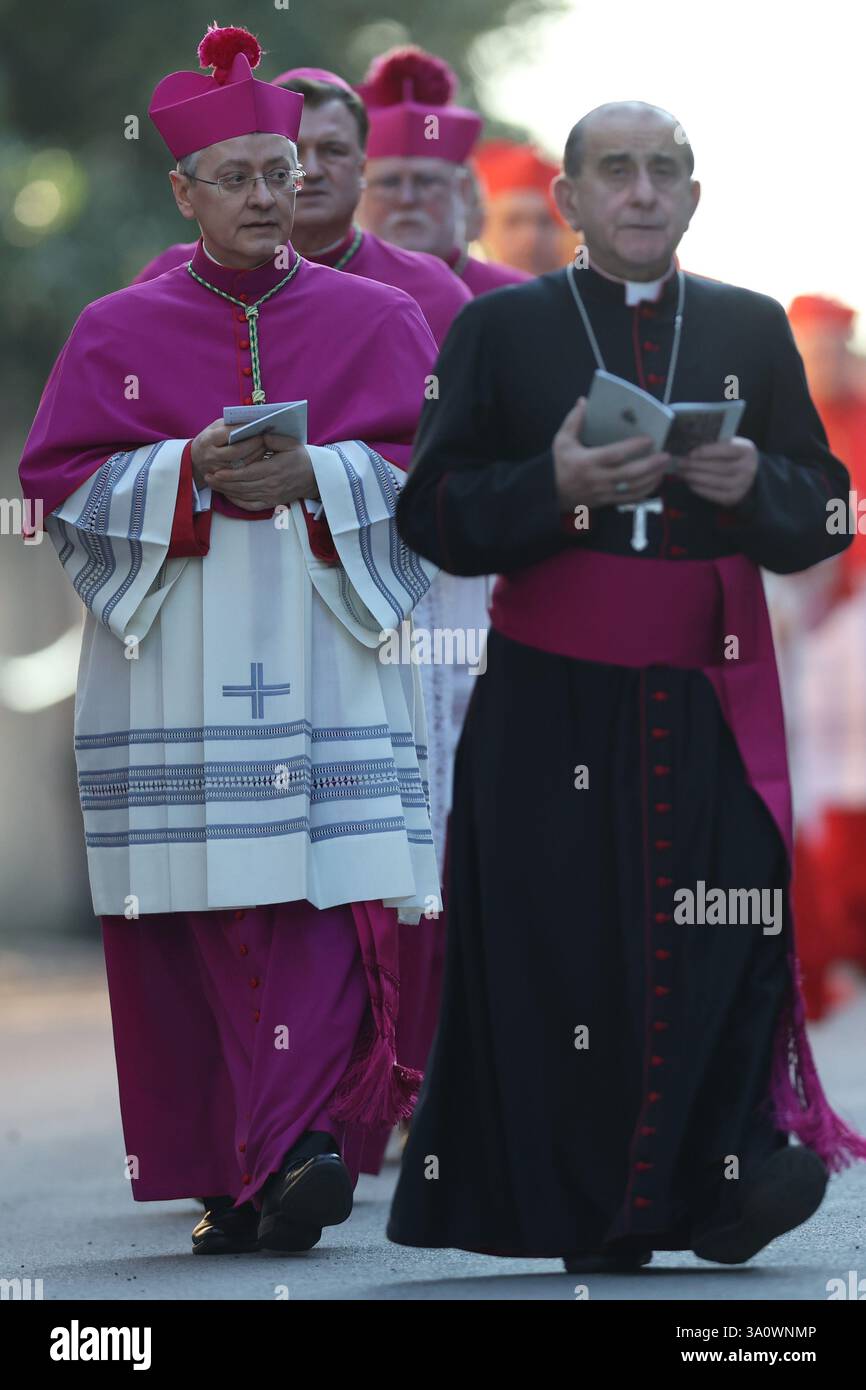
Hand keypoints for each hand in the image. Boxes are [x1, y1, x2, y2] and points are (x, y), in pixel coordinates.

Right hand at [190, 418, 266, 490]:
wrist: (195, 461)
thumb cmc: (210, 440)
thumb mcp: (214, 428)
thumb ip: (229, 424)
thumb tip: (252, 420)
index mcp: (208, 440)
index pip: (227, 434)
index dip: (243, 429)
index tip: (256, 424)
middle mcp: (211, 456)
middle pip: (237, 451)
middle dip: (253, 443)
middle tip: (264, 437)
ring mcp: (217, 469)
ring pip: (242, 463)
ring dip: (256, 454)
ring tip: (266, 445)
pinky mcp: (224, 480)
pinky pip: (242, 473)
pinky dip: (253, 464)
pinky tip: (260, 456)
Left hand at [206, 433, 320, 511]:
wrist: (314, 478)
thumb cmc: (301, 458)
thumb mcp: (290, 443)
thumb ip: (272, 438)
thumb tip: (256, 434)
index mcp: (274, 469)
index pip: (247, 474)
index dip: (230, 475)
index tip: (217, 471)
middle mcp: (271, 485)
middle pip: (241, 486)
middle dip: (223, 483)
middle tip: (208, 477)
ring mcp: (270, 496)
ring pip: (243, 496)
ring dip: (226, 491)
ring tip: (213, 484)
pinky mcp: (271, 503)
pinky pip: (250, 505)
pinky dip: (237, 501)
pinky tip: (228, 494)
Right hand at [553, 397, 670, 509]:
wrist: (551, 493)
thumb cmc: (559, 464)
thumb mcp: (562, 441)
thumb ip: (574, 421)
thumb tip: (584, 402)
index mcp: (587, 462)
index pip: (615, 455)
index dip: (633, 447)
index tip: (649, 439)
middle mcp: (597, 479)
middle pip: (629, 474)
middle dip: (650, 465)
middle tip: (666, 455)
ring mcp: (603, 493)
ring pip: (633, 488)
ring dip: (652, 478)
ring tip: (664, 466)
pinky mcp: (607, 501)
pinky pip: (630, 499)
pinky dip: (645, 491)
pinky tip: (655, 481)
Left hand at [678, 436, 758, 505]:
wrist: (749, 475)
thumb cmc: (733, 457)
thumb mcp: (730, 446)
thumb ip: (715, 446)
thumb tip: (690, 450)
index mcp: (747, 450)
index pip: (726, 449)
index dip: (706, 452)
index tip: (690, 453)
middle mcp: (748, 468)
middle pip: (719, 467)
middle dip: (696, 465)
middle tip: (680, 464)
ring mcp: (742, 485)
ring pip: (715, 481)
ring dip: (695, 477)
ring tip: (683, 473)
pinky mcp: (734, 498)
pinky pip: (714, 495)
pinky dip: (700, 489)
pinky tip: (690, 483)